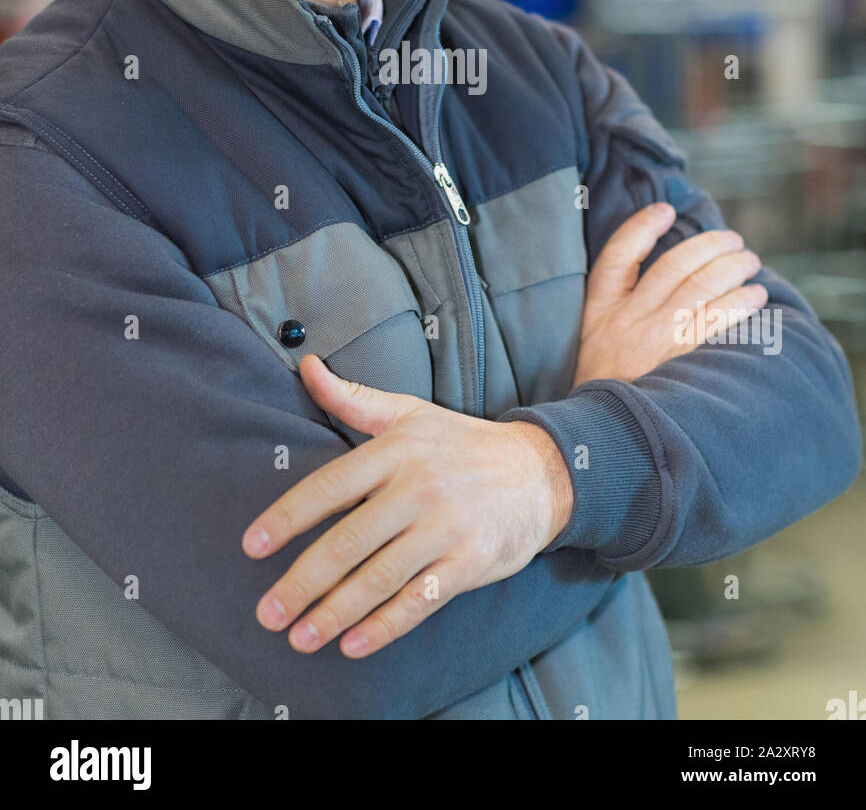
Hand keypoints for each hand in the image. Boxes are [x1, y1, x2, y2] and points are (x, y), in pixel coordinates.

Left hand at [242, 354, 573, 657]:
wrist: (542, 471)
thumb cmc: (462, 443)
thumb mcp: (410, 412)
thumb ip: (353, 398)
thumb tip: (306, 366)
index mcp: (397, 449)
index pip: (330, 486)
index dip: (288, 518)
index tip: (253, 546)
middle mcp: (419, 488)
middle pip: (349, 541)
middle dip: (303, 581)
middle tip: (267, 612)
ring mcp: (446, 528)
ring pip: (379, 577)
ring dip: (334, 613)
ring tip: (299, 638)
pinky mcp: (471, 563)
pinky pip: (420, 601)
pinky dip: (384, 626)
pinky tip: (352, 645)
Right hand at [574, 202, 767, 386]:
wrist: (595, 442)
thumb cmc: (598, 392)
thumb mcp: (588, 347)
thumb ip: (612, 315)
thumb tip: (656, 280)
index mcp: (597, 312)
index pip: (618, 255)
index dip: (642, 228)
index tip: (664, 210)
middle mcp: (624, 322)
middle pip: (672, 266)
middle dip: (707, 246)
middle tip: (731, 241)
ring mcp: (652, 342)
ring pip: (699, 288)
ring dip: (730, 268)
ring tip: (749, 262)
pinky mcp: (678, 364)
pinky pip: (717, 322)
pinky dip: (739, 303)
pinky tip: (754, 297)